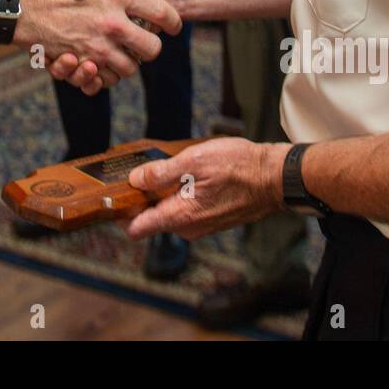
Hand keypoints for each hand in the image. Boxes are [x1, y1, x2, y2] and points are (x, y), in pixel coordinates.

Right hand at [52, 0, 169, 90]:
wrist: (18, 8)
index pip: (163, 13)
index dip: (172, 21)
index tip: (172, 26)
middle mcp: (113, 23)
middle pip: (152, 49)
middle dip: (149, 48)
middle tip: (141, 43)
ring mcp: (99, 48)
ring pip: (130, 69)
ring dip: (126, 63)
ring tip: (116, 52)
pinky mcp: (82, 64)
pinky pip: (105, 80)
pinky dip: (103, 76)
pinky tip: (97, 63)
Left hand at [121, 137, 287, 240]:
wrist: (275, 178)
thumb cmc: (239, 167)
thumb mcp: (195, 161)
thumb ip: (162, 172)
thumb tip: (134, 179)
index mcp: (180, 216)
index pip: (137, 228)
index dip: (121, 212)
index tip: (113, 194)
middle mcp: (188, 228)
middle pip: (150, 217)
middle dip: (142, 197)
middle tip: (140, 169)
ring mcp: (200, 226)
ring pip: (168, 212)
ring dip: (162, 193)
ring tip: (166, 166)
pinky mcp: (210, 219)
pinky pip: (184, 210)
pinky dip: (179, 194)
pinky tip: (185, 173)